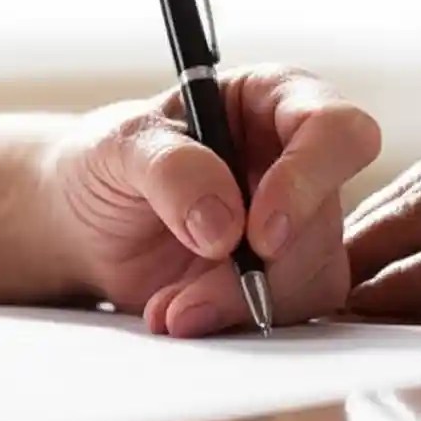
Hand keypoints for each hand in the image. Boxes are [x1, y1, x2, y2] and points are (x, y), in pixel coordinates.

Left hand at [47, 66, 380, 335]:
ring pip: (314, 275)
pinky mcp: (284, 277)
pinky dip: (232, 321)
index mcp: (273, 99)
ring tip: (170, 308)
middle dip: (261, 270)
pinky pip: (290, 311)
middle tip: (191, 296)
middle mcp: (297, 159)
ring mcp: (297, 222)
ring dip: (240, 304)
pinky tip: (179, 314)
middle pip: (325, 219)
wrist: (84, 224)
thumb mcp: (121, 146)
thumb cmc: (107, 160)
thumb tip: (225, 226)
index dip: (310, 179)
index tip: (259, 233)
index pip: (337, 129)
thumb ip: (172, 169)